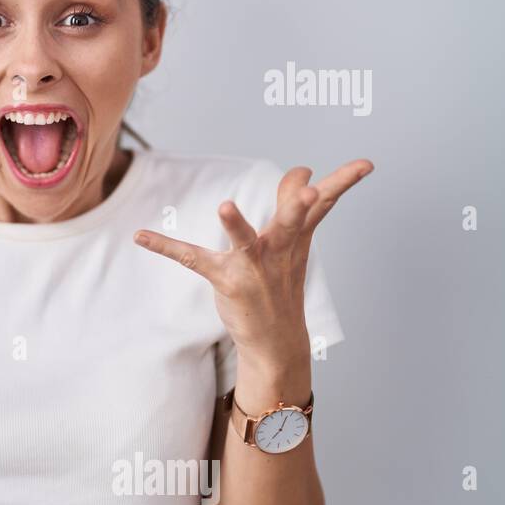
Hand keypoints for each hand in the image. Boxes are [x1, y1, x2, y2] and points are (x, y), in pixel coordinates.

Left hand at [132, 159, 373, 367]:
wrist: (276, 339)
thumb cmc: (281, 283)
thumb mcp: (295, 245)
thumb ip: (298, 208)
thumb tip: (303, 172)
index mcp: (296, 236)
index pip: (321, 203)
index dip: (339, 181)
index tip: (363, 165)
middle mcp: (278, 248)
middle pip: (293, 219)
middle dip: (302, 204)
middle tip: (311, 188)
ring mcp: (252, 265)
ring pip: (245, 240)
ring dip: (235, 224)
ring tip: (225, 206)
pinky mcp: (226, 279)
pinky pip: (191, 257)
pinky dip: (164, 245)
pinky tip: (141, 235)